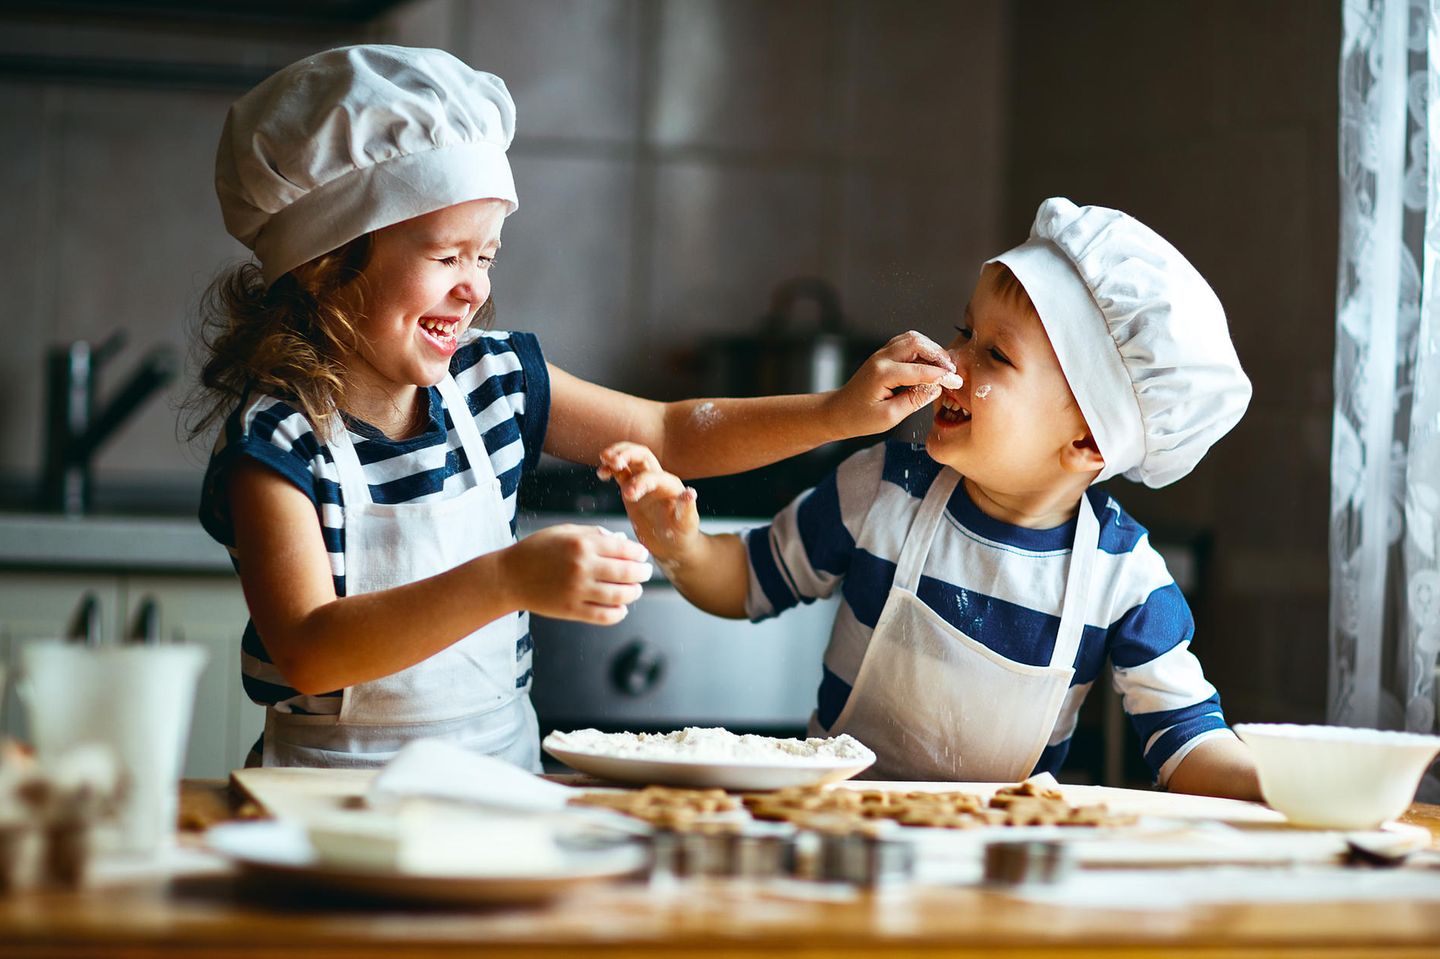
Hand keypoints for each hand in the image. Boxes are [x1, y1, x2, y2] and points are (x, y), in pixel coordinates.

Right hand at [502, 524, 651, 624]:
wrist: (508, 576)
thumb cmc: (537, 550)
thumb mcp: (564, 532)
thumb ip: (593, 534)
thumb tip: (621, 541)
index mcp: (582, 544)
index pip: (624, 550)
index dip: (639, 554)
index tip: (642, 556)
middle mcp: (582, 567)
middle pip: (627, 573)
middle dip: (642, 573)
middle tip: (646, 573)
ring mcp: (577, 590)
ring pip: (619, 595)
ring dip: (634, 593)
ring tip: (636, 590)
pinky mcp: (571, 610)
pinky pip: (604, 615)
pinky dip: (618, 613)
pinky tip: (621, 608)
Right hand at [597, 442, 701, 562]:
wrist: (674, 544)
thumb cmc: (682, 535)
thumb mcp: (686, 524)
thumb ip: (687, 508)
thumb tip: (690, 493)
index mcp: (670, 485)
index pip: (653, 475)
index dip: (640, 481)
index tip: (628, 495)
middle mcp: (658, 479)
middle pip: (641, 455)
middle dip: (627, 454)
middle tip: (613, 461)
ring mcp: (643, 482)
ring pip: (629, 459)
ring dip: (616, 455)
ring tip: (604, 459)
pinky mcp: (632, 488)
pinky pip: (620, 472)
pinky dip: (610, 468)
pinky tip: (601, 473)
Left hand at [828, 330, 962, 435]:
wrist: (838, 412)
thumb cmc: (859, 418)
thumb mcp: (889, 417)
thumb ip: (914, 400)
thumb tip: (936, 388)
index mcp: (882, 374)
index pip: (920, 370)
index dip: (942, 375)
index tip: (957, 381)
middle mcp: (881, 358)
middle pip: (917, 342)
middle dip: (938, 355)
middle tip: (951, 370)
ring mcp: (881, 354)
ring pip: (912, 339)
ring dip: (931, 349)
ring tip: (943, 367)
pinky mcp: (883, 355)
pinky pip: (906, 343)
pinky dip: (922, 349)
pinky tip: (930, 364)